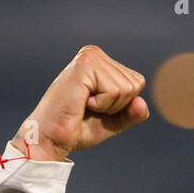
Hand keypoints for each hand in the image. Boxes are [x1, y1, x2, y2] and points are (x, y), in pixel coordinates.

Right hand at [10, 45, 149, 160]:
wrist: (52, 138)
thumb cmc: (77, 128)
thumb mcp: (113, 121)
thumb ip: (132, 113)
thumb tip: (141, 102)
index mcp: (102, 63)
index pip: (137, 83)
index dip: (122, 105)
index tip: (96, 107)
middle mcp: (96, 54)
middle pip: (135, 84)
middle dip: (117, 105)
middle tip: (89, 108)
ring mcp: (91, 57)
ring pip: (127, 88)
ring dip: (108, 106)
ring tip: (84, 105)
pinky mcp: (86, 64)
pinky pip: (115, 91)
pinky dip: (102, 104)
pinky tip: (82, 102)